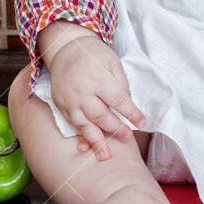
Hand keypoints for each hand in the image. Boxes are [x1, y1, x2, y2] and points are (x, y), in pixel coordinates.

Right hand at [42, 30, 144, 160]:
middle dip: (115, 129)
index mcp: (98, 77)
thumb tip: (127, 106)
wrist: (66, 48)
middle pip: (101, 115)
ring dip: (96, 141)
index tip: (142, 122)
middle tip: (127, 137)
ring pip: (84, 124)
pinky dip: (80, 137)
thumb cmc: (94, 55)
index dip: (131, 113)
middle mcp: (82, 90)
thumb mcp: (112, 63)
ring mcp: (69, 99)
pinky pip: (71, 124)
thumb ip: (120, 84)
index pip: (118, 99)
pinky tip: (86, 148)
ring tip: (105, 155)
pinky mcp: (61, 104)